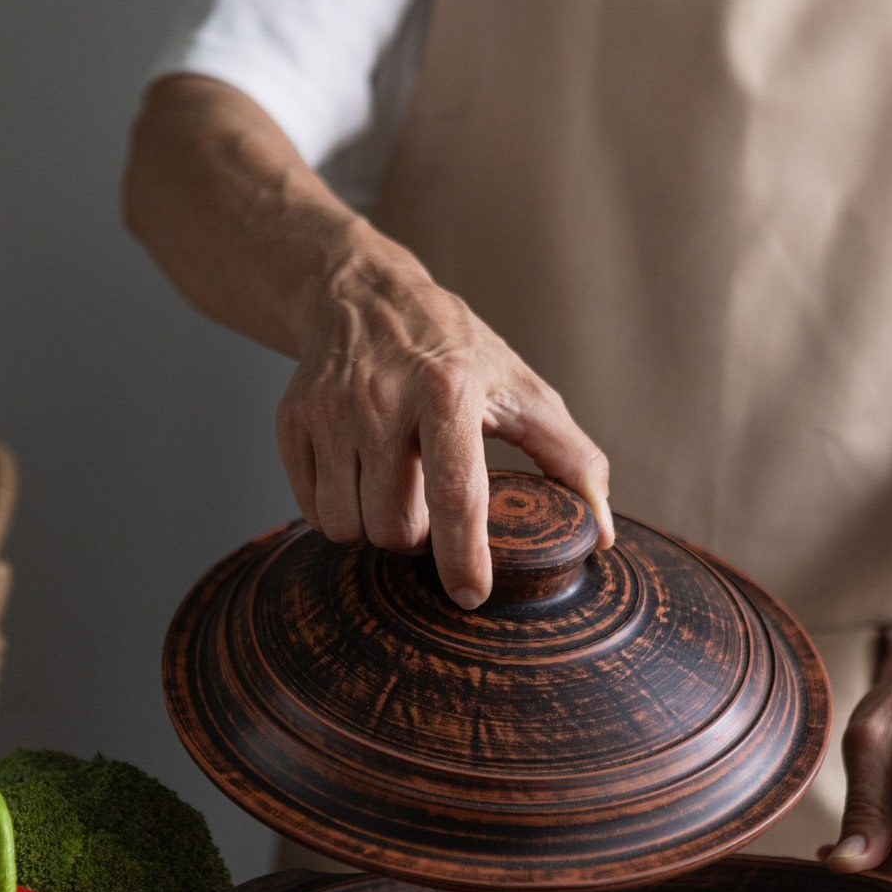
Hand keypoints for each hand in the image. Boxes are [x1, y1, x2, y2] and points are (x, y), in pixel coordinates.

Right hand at [276, 231, 612, 606]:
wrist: (365, 295)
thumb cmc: (457, 352)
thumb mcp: (522, 389)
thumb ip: (571, 459)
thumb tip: (600, 533)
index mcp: (448, 391)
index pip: (455, 493)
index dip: (463, 554)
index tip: (471, 596)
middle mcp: (381, 400)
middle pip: (393, 526)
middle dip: (416, 537)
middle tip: (431, 504)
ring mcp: (329, 411)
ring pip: (346, 526)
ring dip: (375, 526)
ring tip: (397, 488)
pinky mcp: (291, 421)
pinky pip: (311, 510)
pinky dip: (338, 511)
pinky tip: (360, 476)